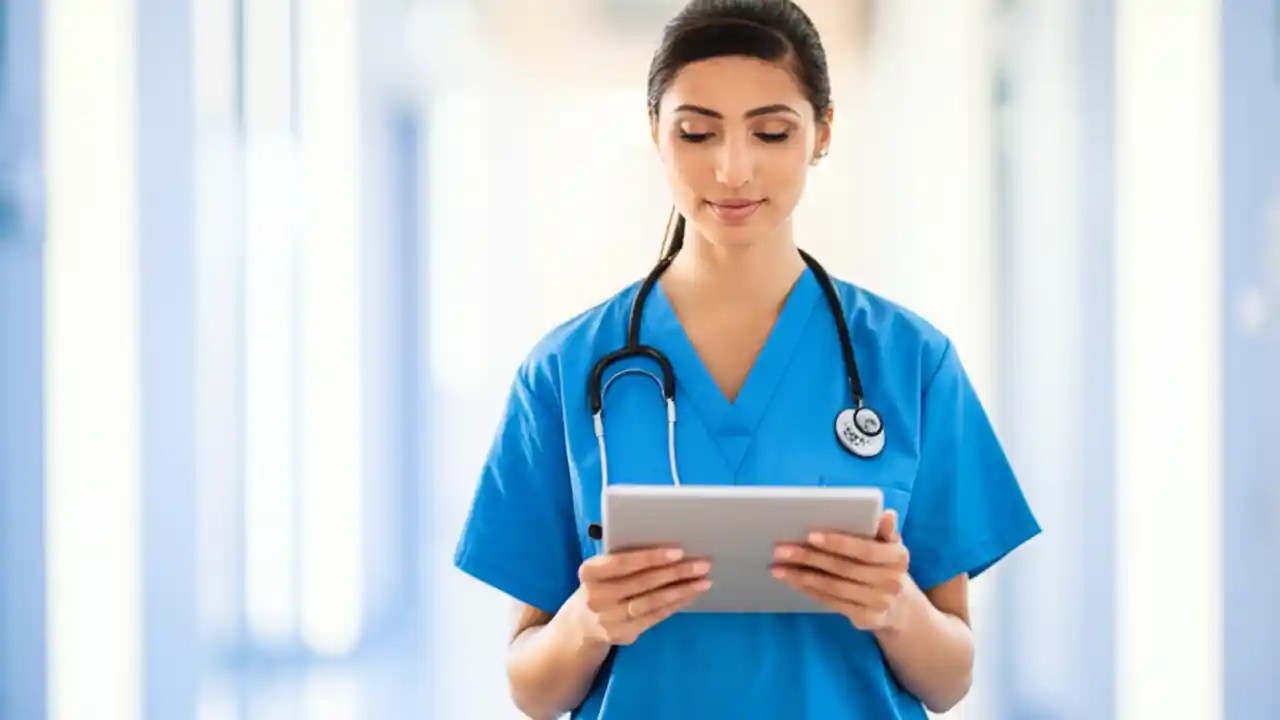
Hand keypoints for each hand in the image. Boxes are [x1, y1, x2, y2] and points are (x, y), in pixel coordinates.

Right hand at [571, 547, 711, 645]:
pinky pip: (655, 617)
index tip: (678, 551)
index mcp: (589, 573)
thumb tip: (669, 549)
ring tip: (703, 581)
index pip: (622, 563)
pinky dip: (675, 604)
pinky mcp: (624, 634)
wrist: (581, 624)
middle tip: (702, 564)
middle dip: (675, 572)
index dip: (651, 557)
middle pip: (642, 582)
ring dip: (681, 591)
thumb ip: (624, 559)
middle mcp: (597, 597)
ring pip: (652, 602)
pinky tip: (691, 595)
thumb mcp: (601, 569)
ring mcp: (610, 619)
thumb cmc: (601, 585)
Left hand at [771, 509, 910, 631]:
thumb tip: (887, 513)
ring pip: (833, 588)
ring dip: (802, 577)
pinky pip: (831, 602)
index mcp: (898, 558)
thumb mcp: (890, 546)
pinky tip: (792, 581)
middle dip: (809, 558)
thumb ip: (884, 530)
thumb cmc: (886, 566)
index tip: (810, 535)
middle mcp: (891, 582)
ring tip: (778, 567)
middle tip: (780, 549)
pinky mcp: (866, 619)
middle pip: (843, 568)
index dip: (837, 542)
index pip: (864, 549)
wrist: (900, 607)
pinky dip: (809, 591)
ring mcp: (879, 603)